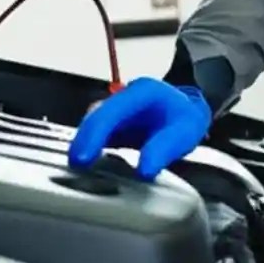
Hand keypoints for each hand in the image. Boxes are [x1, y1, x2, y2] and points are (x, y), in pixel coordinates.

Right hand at [67, 77, 210, 180]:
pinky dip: (89, 146)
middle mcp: (124, 96)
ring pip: (92, 122)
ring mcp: (116, 108)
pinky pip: (96, 132)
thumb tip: (143, 170)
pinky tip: (86, 163)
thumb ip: (163, 149)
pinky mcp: (112, 121)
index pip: (111, 111)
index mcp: (142, 92)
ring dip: (83, 143)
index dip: (94, 134)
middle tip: (75, 164)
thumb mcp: (184, 132)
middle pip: (95, 115)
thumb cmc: (185, 118)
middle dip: (83, 140)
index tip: (84, 156)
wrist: (187, 110)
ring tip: (76, 166)